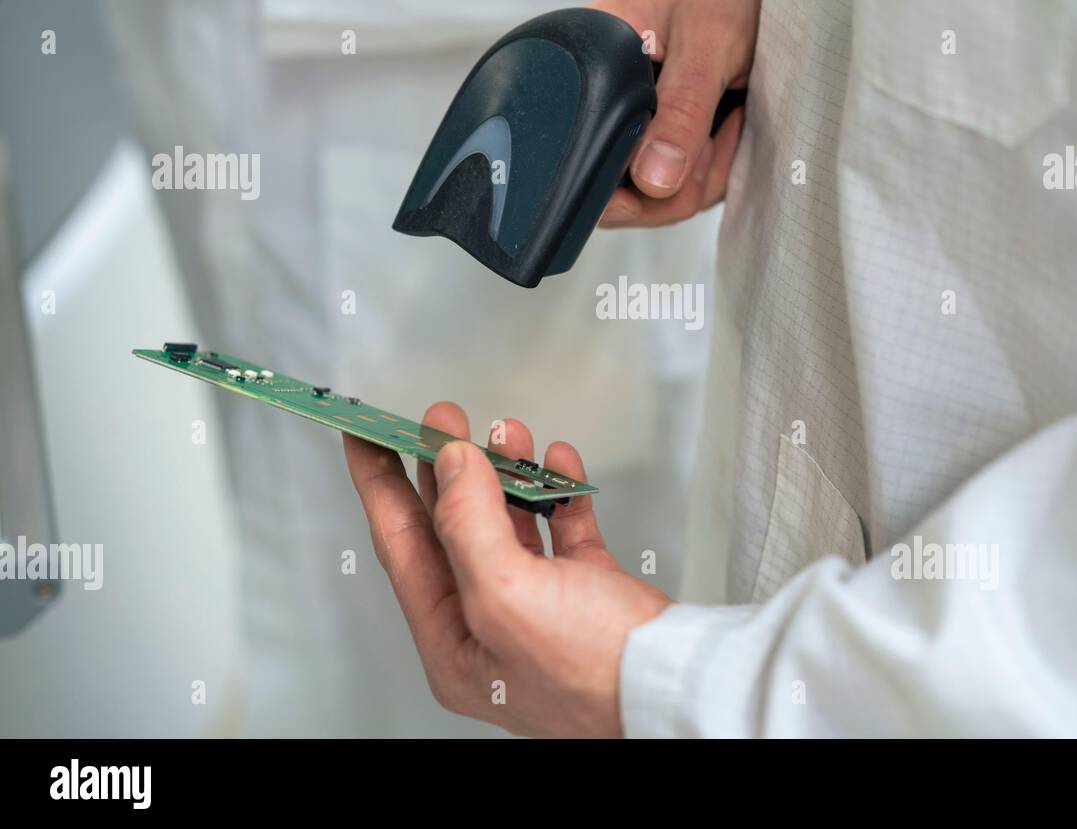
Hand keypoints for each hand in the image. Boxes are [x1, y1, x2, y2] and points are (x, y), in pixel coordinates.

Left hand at [343, 402, 671, 737]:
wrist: (683, 688)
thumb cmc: (596, 674)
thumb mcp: (507, 596)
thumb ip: (467, 523)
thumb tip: (449, 463)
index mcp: (454, 643)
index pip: (402, 547)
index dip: (379, 485)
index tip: (363, 435)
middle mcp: (492, 626)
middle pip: (453, 530)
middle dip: (445, 469)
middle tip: (439, 418)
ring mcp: (543, 609)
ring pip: (509, 524)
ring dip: (507, 473)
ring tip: (506, 431)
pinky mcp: (590, 593)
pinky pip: (562, 529)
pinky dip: (559, 493)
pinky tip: (558, 464)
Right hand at [592, 0, 767, 227]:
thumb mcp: (709, 42)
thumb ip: (682, 111)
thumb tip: (653, 181)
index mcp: (585, 68)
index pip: (571, 149)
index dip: (608, 183)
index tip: (659, 180)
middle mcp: (598, 107)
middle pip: (610, 193)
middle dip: (669, 186)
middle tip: (715, 132)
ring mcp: (631, 133)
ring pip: (651, 201)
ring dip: (698, 178)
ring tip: (726, 120)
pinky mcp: (661, 148)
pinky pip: (678, 192)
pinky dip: (710, 173)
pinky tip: (729, 129)